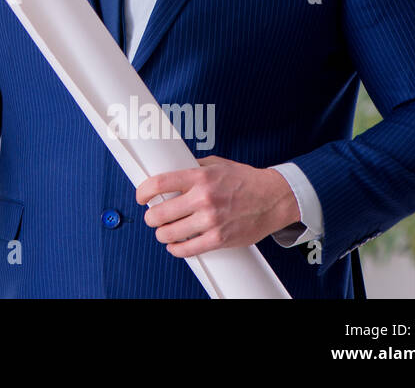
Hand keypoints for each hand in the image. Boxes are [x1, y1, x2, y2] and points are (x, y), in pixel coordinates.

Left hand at [135, 155, 300, 257]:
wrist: (273, 198)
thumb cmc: (245, 181)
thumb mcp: (217, 165)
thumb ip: (192, 167)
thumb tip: (170, 169)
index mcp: (200, 177)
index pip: (159, 183)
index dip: (143, 192)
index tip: (141, 197)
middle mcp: (203, 198)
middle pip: (160, 213)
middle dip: (151, 217)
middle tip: (152, 217)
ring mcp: (211, 220)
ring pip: (170, 233)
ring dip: (161, 234)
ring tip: (163, 231)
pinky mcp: (219, 239)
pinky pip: (188, 249)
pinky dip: (176, 249)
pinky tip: (174, 245)